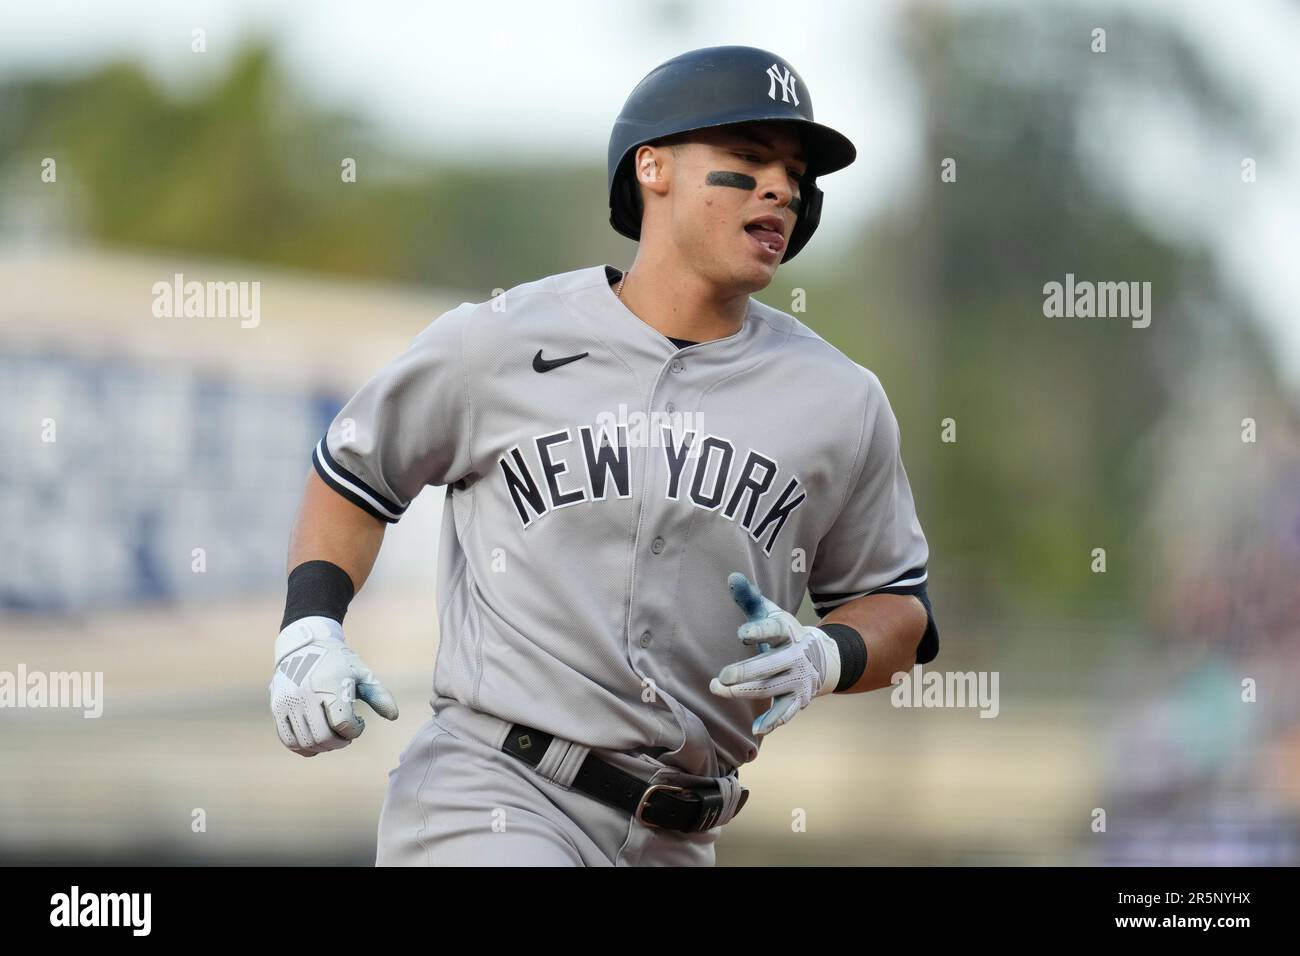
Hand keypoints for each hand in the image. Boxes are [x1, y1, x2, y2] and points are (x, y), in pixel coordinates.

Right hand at [269, 616, 398, 756]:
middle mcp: (306, 694)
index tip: (359, 723)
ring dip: (323, 747)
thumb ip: (379, 695)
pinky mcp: (277, 707)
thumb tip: (394, 716)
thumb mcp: (362, 673)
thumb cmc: (339, 661)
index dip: (355, 731)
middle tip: (346, 736)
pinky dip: (302, 747)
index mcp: (330, 685)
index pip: (342, 724)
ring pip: (305, 742)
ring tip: (332, 736)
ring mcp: (289, 701)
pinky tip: (315, 742)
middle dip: (340, 742)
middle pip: (323, 737)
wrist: (305, 645)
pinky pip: (287, 739)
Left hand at [708, 572, 840, 735]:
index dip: (758, 632)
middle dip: (745, 673)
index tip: (741, 636)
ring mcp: (798, 679)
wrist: (819, 657)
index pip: (773, 630)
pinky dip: (772, 721)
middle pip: (770, 666)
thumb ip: (750, 598)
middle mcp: (795, 656)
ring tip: (719, 690)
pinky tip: (755, 728)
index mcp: (787, 631)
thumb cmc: (782, 634)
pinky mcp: (798, 699)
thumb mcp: (769, 614)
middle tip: (720, 679)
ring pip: (771, 689)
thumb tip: (731, 577)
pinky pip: (785, 713)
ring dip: (745, 692)